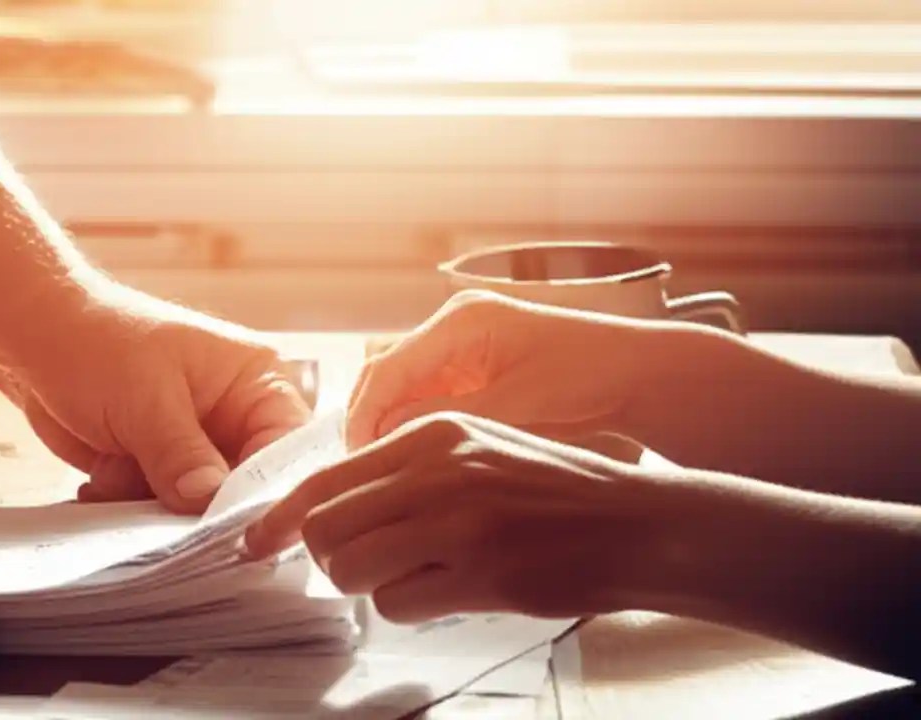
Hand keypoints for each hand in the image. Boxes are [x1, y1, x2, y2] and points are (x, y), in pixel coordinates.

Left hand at [15, 282, 311, 512]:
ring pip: (200, 505)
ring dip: (156, 503)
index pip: (287, 448)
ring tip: (117, 472)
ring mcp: (198, 444)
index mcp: (256, 382)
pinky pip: (161, 507)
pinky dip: (130, 502)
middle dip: (203, 505)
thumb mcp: (146, 400)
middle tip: (166, 506)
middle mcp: (236, 416)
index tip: (243, 529)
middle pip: (247, 486)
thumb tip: (209, 501)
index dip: (270, 490)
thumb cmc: (98, 344)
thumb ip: (182, 454)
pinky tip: (101, 474)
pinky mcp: (161, 466)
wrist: (32, 340)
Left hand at [244, 412, 666, 622]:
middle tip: (363, 567)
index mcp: (432, 433)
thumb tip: (334, 506)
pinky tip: (451, 589)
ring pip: (350, 569)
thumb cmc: (555, 490)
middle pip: (325, 528)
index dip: (281, 518)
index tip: (256, 544)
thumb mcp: (477, 449)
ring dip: (368, 585)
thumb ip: (408, 469)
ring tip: (414, 575)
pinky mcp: (481, 573)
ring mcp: (458, 522)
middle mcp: (437, 470)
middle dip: (329, 559)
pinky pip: (396, 604)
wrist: (637, 522)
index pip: (324, 478)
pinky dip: (409, 606)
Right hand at [347, 290, 723, 450]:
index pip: (387, 368)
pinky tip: (412, 465)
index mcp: (461, 321)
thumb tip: (388, 436)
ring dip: (388, 429)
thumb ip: (450, 418)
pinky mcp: (475, 376)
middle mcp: (454, 329)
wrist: (642, 378)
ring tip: (382, 476)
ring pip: (402, 393)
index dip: (363, 416)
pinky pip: (427, 402)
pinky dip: (414, 431)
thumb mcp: (517, 402)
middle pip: (386, 377)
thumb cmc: (591, 378)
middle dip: (368, 423)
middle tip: (360, 474)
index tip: (355, 461)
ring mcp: (463, 352)